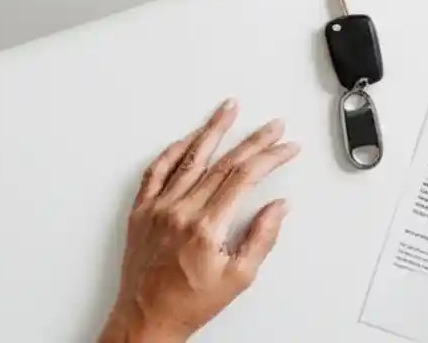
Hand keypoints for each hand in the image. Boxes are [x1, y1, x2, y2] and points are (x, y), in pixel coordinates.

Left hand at [99, 100, 299, 342]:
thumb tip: (278, 207)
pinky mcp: (141, 211)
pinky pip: (156, 171)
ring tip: (228, 110)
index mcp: (207, 228)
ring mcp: (158, 208)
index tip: (286, 148)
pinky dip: (172, 151)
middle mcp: (181, 212)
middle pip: (223, 163)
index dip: (269, 157)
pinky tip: (186, 138)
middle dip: (253, 140)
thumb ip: (261, 237)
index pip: (245, 177)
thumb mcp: (239, 278)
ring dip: (212, 130)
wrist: (147, 318)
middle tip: (272, 126)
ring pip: (189, 158)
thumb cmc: (189, 303)